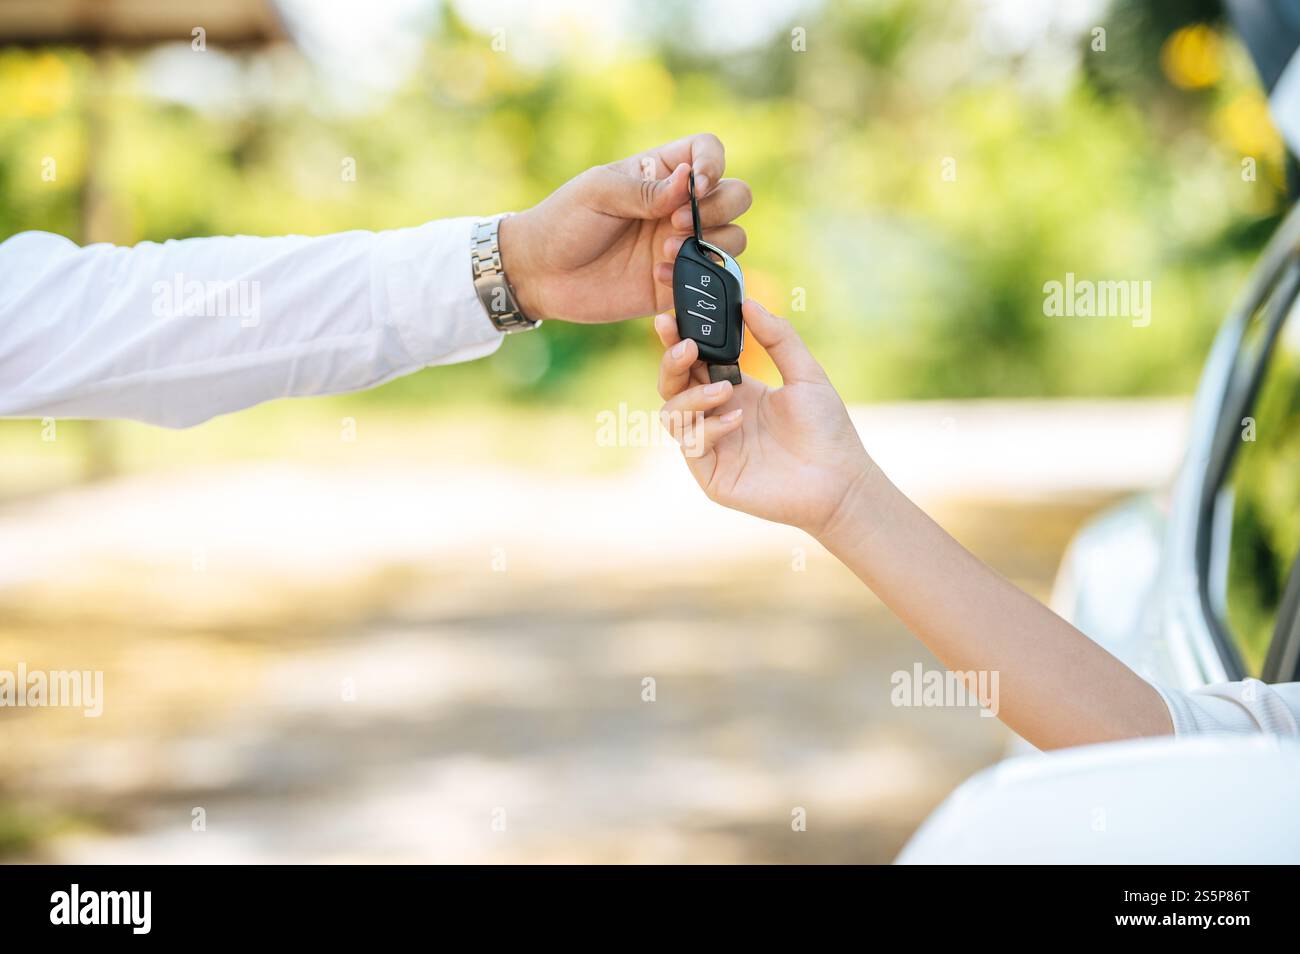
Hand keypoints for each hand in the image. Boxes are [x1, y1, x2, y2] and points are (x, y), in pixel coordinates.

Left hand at [499, 133, 751, 322]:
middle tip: (675, 223)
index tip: (695, 185)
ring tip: (664, 251)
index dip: (714, 164)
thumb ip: (644, 190)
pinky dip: (697, 276)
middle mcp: (680, 206)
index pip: (709, 152)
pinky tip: (659, 276)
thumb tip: (689, 182)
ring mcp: (682, 245)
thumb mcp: (598, 192)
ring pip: (735, 238)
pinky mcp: (677, 282)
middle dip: (719, 208)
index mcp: (662, 173)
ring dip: (712, 244)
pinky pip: (712, 279)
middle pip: (737, 195)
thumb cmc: (563, 222)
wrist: (540, 274)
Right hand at [654, 300, 872, 536]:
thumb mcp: (806, 374)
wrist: (840, 480)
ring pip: (671, 415)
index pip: (692, 360)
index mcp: (733, 389)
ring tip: (725, 390)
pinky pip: (692, 445)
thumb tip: (749, 303)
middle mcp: (715, 415)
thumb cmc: (826, 430)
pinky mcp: (712, 475)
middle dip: (671, 363)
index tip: (670, 317)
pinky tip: (738, 421)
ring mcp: (712, 446)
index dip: (677, 340)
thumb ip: (779, 337)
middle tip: (686, 346)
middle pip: (671, 385)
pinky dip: (709, 428)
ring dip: (691, 397)